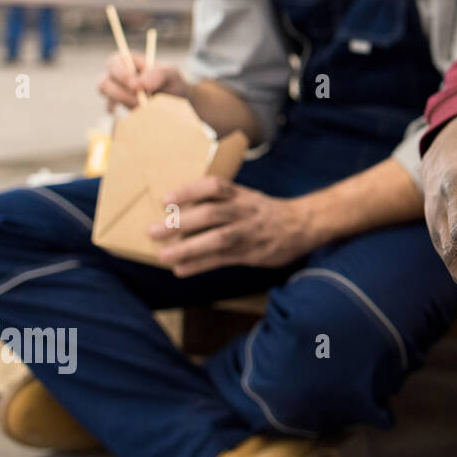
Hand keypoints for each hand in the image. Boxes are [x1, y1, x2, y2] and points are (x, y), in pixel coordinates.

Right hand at [98, 51, 188, 111]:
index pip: (114, 63)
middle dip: (122, 93)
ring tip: (143, 106)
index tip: (135, 87)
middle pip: (104, 81)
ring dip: (123, 102)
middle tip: (141, 101)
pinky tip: (133, 114)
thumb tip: (138, 85)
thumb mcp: (170, 73)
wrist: (174, 100)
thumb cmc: (170, 81)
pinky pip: (109, 108)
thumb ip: (156, 74)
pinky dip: (121, 111)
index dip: (122, 75)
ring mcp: (113, 88)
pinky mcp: (115, 104)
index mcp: (127, 60)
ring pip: (105, 94)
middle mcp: (116, 73)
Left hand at [150, 178, 313, 276]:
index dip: (189, 191)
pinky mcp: (252, 253)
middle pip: (212, 213)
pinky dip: (200, 265)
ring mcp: (249, 232)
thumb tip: (181, 210)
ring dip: (188, 247)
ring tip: (163, 255)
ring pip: (218, 238)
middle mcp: (245, 211)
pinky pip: (223, 259)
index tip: (165, 198)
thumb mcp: (248, 199)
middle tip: (153, 231)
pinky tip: (181, 270)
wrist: (304, 225)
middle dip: (181, 221)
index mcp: (242, 195)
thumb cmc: (266, 212)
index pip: (214, 186)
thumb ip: (222, 202)